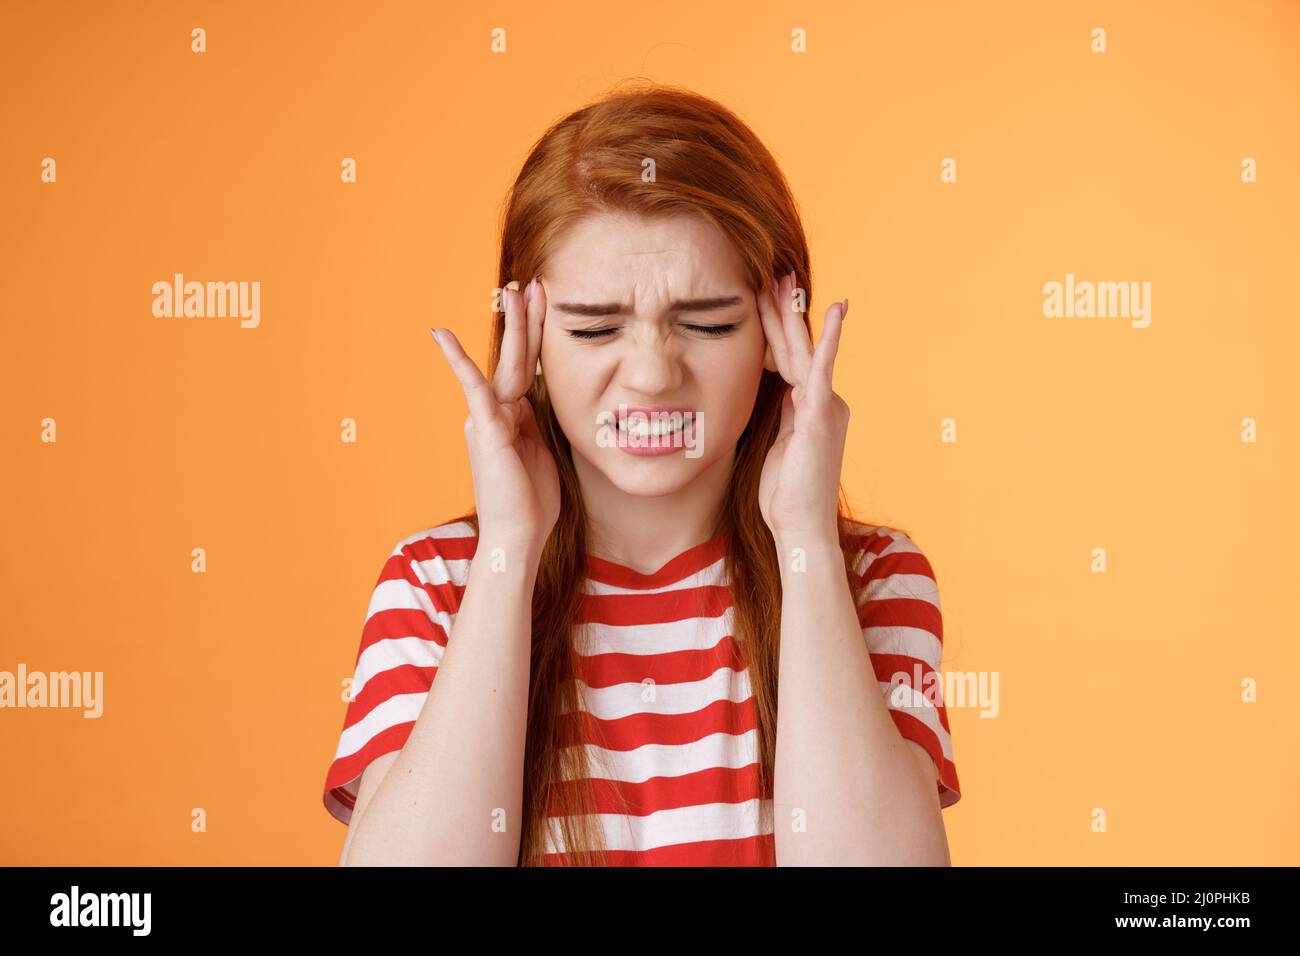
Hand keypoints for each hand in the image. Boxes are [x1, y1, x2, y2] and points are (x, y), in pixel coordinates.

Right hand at [429, 278, 559, 550]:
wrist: (517, 535)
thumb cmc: (532, 502)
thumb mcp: (543, 453)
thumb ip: (539, 423)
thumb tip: (541, 400)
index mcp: (515, 416)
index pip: (529, 367)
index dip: (538, 336)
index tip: (547, 305)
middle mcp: (499, 411)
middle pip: (517, 357)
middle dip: (527, 319)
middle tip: (533, 284)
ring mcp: (490, 418)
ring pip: (506, 363)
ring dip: (514, 326)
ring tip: (517, 290)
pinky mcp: (485, 428)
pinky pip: (473, 387)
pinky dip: (459, 361)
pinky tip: (441, 335)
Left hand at [755, 271, 849, 539]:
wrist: (800, 528)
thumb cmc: (785, 497)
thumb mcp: (775, 447)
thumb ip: (775, 417)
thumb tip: (764, 395)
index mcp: (809, 407)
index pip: (789, 358)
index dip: (775, 328)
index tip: (763, 297)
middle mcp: (823, 400)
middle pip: (797, 347)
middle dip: (783, 311)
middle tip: (774, 273)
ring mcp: (825, 405)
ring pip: (804, 351)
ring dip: (791, 315)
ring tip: (784, 280)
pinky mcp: (822, 414)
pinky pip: (822, 369)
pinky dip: (827, 340)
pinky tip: (833, 311)